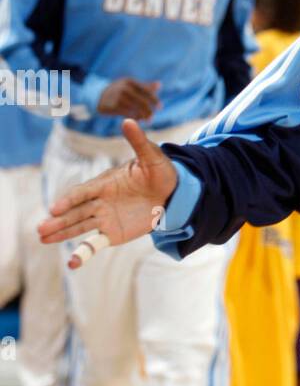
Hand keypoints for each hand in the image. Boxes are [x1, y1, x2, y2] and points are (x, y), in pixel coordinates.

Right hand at [38, 120, 178, 268]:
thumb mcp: (152, 157)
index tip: (56, 207)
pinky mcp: (112, 233)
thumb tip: (128, 121)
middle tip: (41, 229)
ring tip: (42, 238)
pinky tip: (72, 264)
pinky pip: (94, 244)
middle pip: (75, 211)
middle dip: (58, 220)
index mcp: (105, 183)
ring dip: (62, 233)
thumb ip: (139, 142)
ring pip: (79, 226)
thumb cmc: (160, 172)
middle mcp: (100, 201)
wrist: (171, 194)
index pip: (83, 192)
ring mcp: (104, 218)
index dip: (70, 200)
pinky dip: (83, 253)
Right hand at [97, 78, 161, 118]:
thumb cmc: (119, 92)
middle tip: (151, 117)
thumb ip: (145, 86)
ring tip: (146, 120)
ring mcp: (117, 96)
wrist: (97, 96)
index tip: (160, 107)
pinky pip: (127, 114)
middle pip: (142, 101)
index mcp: (130, 81)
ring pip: (135, 108)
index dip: (154, 99)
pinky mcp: (112, 106)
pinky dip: (134, 118)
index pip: (146, 90)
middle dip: (149, 110)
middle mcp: (124, 87)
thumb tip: (159, 84)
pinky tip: (137, 120)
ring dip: (142, 116)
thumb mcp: (130, 86)